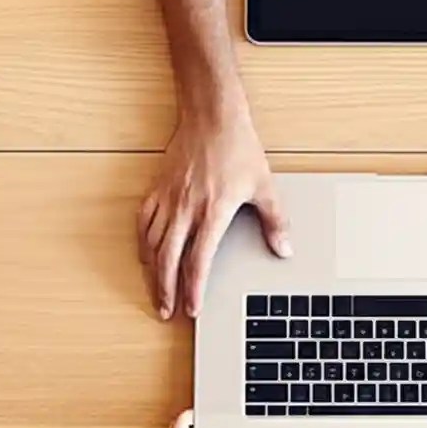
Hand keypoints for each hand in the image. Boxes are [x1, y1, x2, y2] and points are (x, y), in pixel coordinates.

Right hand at [137, 110, 290, 319]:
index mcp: (213, 211)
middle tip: (168, 311)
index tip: (192, 309)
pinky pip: (143, 221)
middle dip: (167, 289)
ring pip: (153, 244)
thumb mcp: (264, 186)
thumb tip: (284, 249)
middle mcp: (187, 208)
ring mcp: (169, 198)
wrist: (213, 116)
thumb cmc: (238, 148)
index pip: (199, 261)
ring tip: (157, 291)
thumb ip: (275, 221)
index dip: (194, 289)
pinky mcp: (158, 187)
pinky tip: (146, 255)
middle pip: (169, 259)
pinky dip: (142, 242)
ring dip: (153, 272)